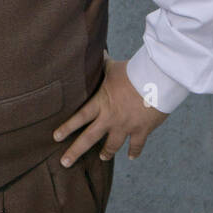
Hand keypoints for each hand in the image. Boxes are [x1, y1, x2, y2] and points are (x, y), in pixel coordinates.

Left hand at [52, 55, 168, 164]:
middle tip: (65, 163)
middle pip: (89, 138)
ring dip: (106, 153)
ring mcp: (126, 126)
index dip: (66, 128)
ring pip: (112, 145)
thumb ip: (103, 64)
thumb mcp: (114, 67)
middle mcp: (111, 118)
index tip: (55, 138)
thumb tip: (98, 50)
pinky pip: (136, 145)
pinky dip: (134, 152)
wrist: (157, 81)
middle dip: (75, 151)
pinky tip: (131, 157)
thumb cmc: (134, 71)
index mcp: (101, 103)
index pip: (78, 118)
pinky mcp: (142, 130)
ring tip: (102, 157)